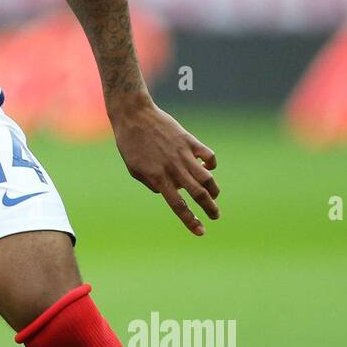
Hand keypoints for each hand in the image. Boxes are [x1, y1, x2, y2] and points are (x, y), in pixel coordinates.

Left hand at [110, 98, 219, 235]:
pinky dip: (211, 165)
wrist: (134, 115)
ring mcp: (183, 154)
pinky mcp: (189, 140)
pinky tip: (208, 167)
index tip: (201, 231)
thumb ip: (152, 184)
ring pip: (206, 177)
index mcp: (157, 178)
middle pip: (198, 194)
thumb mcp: (134, 169)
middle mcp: (173, 168)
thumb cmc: (130, 144)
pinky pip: (208, 156)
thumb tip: (167, 192)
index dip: (190, 220)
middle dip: (210, 208)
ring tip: (215, 195)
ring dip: (214, 190)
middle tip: (216, 216)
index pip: (178, 205)